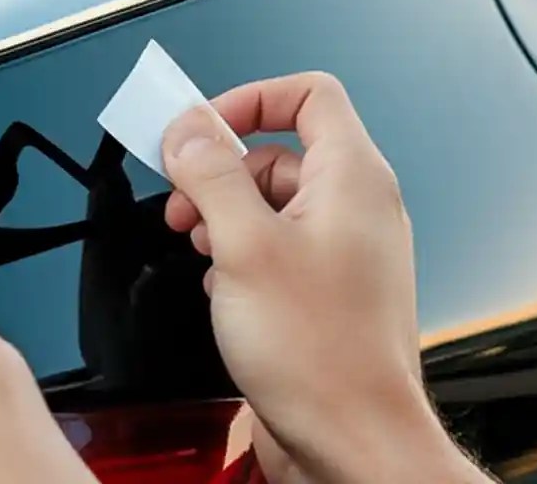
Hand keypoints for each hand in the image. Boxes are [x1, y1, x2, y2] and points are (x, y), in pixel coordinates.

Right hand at [161, 72, 488, 483]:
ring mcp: (342, 251)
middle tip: (182, 203)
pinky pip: (274, 248)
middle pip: (276, 153)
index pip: (308, 95)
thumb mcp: (245, 247)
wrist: (354, 442)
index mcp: (351, 178)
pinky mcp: (325, 291)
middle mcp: (354, 208)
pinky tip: (221, 289)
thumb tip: (187, 127)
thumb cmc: (322, 357)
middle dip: (219, 172)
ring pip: (269, 204)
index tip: (201, 128)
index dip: (249, 100)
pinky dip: (239, 256)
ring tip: (200, 251)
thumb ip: (211, 175)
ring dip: (223, 218)